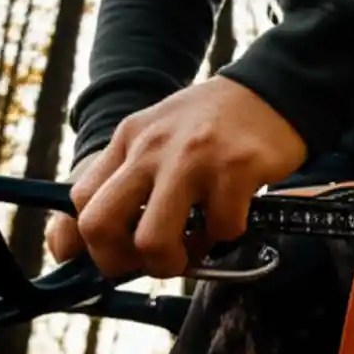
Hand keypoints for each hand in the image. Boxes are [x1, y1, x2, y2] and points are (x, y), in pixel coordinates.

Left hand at [46, 76, 306, 278]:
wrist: (272, 90)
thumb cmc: (214, 123)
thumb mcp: (158, 134)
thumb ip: (129, 176)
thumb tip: (95, 238)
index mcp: (128, 140)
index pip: (80, 203)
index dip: (96, 242)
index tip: (123, 252)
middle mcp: (151, 147)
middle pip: (99, 225)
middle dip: (120, 262)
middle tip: (150, 260)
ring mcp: (191, 158)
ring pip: (153, 240)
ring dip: (175, 261)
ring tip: (196, 247)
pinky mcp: (234, 169)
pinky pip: (220, 229)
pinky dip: (229, 233)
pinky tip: (235, 211)